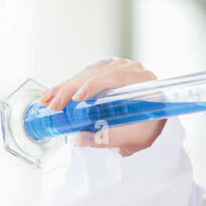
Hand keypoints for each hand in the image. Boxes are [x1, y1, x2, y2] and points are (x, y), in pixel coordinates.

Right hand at [40, 57, 164, 156]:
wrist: (156, 118)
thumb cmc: (150, 126)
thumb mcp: (137, 138)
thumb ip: (110, 139)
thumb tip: (80, 139)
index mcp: (143, 82)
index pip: (115, 77)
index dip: (93, 85)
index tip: (77, 98)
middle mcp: (132, 69)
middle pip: (97, 74)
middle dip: (70, 89)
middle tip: (52, 104)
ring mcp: (121, 67)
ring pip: (88, 73)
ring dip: (66, 86)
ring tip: (48, 99)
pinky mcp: (110, 69)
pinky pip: (88, 74)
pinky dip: (72, 84)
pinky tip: (58, 92)